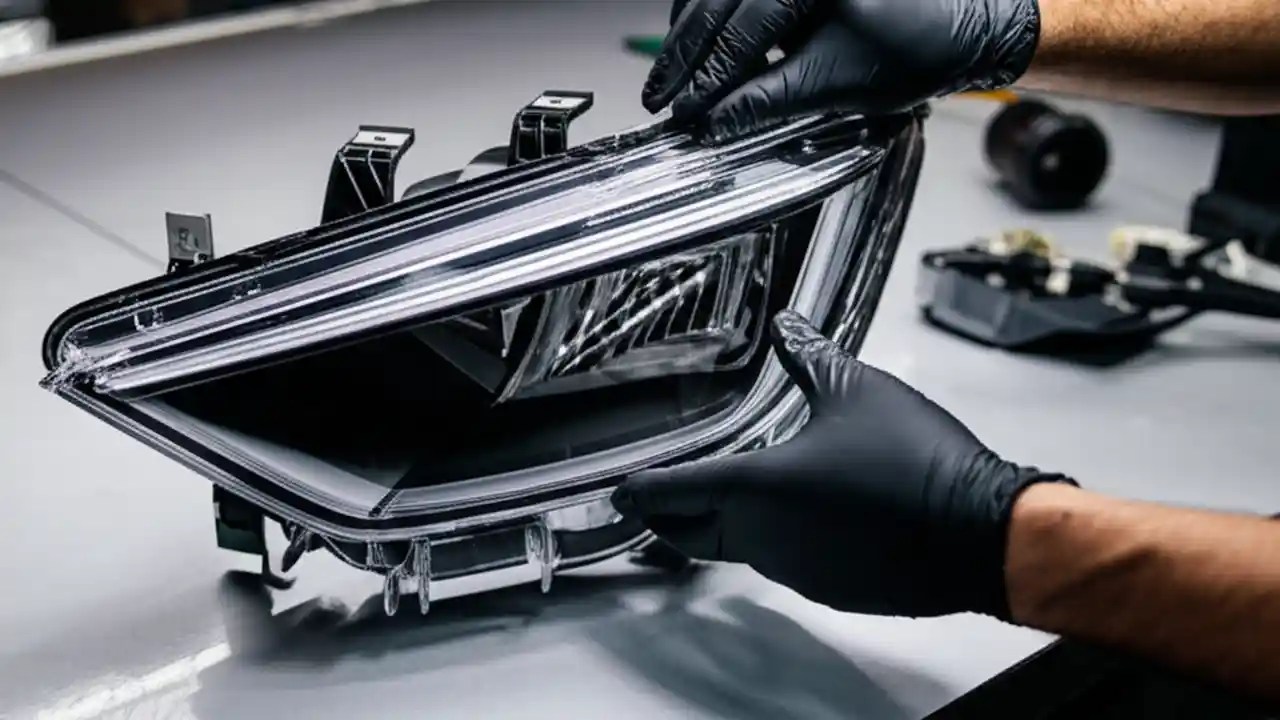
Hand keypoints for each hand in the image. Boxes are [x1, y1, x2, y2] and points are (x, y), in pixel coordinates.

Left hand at [612, 311, 1073, 618]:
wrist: (980, 532)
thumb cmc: (917, 462)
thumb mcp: (855, 391)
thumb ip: (808, 358)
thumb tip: (787, 326)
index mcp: (756, 487)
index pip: (671, 492)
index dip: (638, 490)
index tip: (616, 490)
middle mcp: (764, 538)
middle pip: (690, 532)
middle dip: (668, 513)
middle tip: (655, 495)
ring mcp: (795, 570)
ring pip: (735, 548)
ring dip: (721, 522)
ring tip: (724, 490)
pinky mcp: (828, 588)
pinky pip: (780, 562)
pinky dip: (769, 538)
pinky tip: (794, 512)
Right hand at [642, 0, 1040, 141]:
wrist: (967, 26)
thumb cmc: (919, 49)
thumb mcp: (836, 84)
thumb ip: (769, 100)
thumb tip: (717, 121)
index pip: (741, 29)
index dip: (704, 75)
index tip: (680, 108)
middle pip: (719, 2)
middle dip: (686, 53)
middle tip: (660, 94)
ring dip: (692, 28)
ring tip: (674, 71)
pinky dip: (716, 13)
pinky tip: (705, 39)